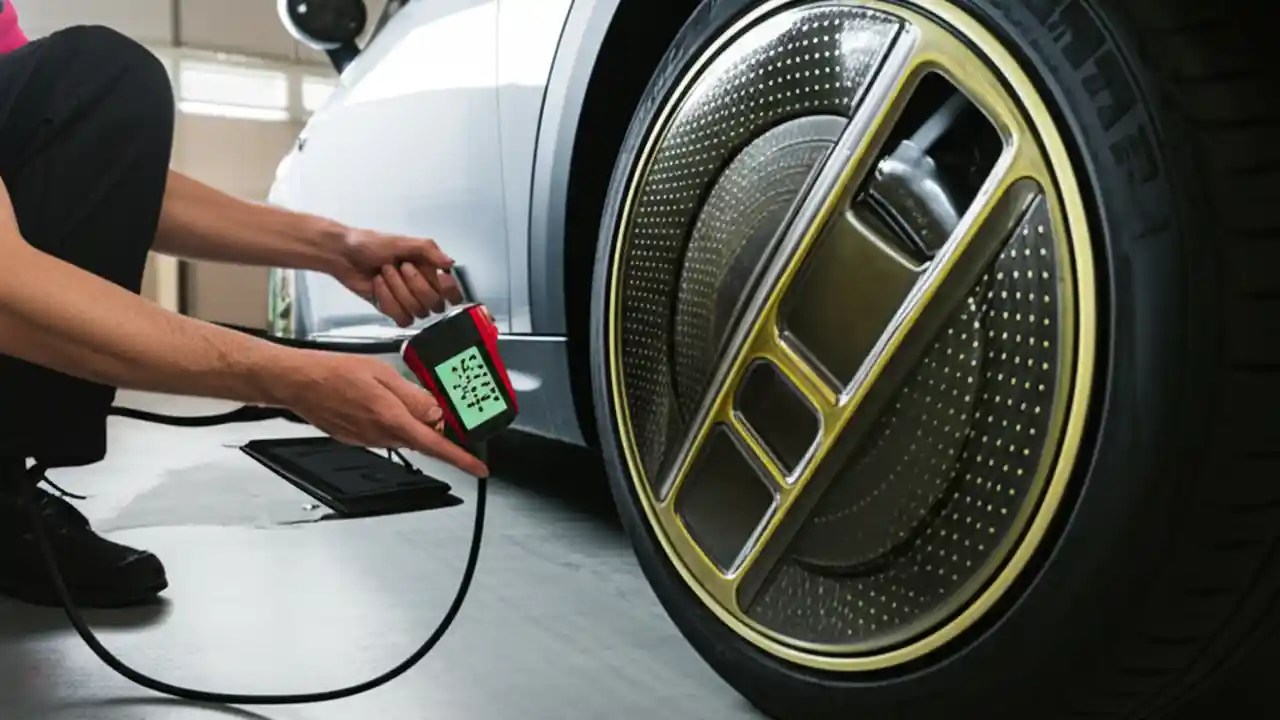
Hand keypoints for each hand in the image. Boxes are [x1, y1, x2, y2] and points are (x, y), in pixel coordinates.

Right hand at [276, 350, 488, 476]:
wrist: (299, 383)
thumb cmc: (335, 373)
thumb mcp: (383, 374)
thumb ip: (414, 397)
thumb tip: (438, 414)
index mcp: (392, 419)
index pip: (436, 446)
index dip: (461, 458)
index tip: (479, 467)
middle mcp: (381, 436)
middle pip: (422, 440)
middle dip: (436, 429)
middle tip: (440, 408)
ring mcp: (368, 440)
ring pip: (404, 436)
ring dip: (413, 423)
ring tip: (401, 396)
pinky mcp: (358, 439)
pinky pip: (386, 434)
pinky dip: (394, 422)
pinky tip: (382, 403)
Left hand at [331, 227, 464, 326]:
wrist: (344, 254)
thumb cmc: (373, 244)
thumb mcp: (402, 241)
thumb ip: (428, 250)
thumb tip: (450, 263)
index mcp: (430, 269)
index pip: (453, 291)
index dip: (449, 290)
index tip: (439, 279)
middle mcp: (423, 287)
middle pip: (434, 304)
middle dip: (414, 285)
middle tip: (399, 267)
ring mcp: (407, 300)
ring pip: (417, 311)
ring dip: (397, 291)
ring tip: (383, 273)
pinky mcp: (392, 310)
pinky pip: (401, 319)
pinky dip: (388, 302)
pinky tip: (378, 287)